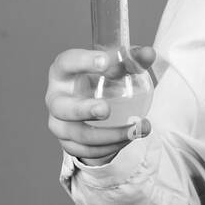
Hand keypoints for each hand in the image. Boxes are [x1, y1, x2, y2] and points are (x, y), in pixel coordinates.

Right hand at [46, 46, 156, 164]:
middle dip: (84, 110)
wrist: (93, 106)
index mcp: (64, 72)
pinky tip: (128, 139)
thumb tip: (148, 54)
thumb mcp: (115, 67)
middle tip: (106, 110)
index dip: (83, 62)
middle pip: (62, 107)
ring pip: (77, 134)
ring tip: (135, 130)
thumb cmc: (101, 79)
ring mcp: (59, 123)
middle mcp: (56, 98)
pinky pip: (86, 151)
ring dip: (108, 135)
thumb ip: (133, 59)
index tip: (105, 62)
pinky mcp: (68, 143)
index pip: (67, 62)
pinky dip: (109, 147)